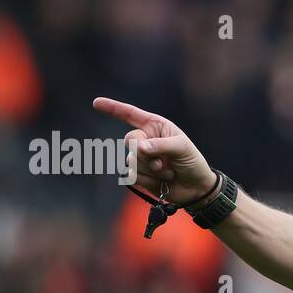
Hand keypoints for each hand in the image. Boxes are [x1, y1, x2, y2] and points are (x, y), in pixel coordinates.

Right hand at [92, 97, 215, 205]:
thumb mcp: (182, 148)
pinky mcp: (139, 174)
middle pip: (129, 140)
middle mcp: (145, 139)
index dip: (113, 108)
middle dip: (145, 152)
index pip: (130, 114)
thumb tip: (139, 148)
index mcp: (155, 126)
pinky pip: (132, 175)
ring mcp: (141, 158)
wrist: (196, 189)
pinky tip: (161, 180)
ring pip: (131, 160)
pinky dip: (148, 179)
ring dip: (151, 169)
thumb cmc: (192, 162)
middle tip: (162, 161)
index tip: (96, 103)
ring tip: (168, 171)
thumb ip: (160, 145)